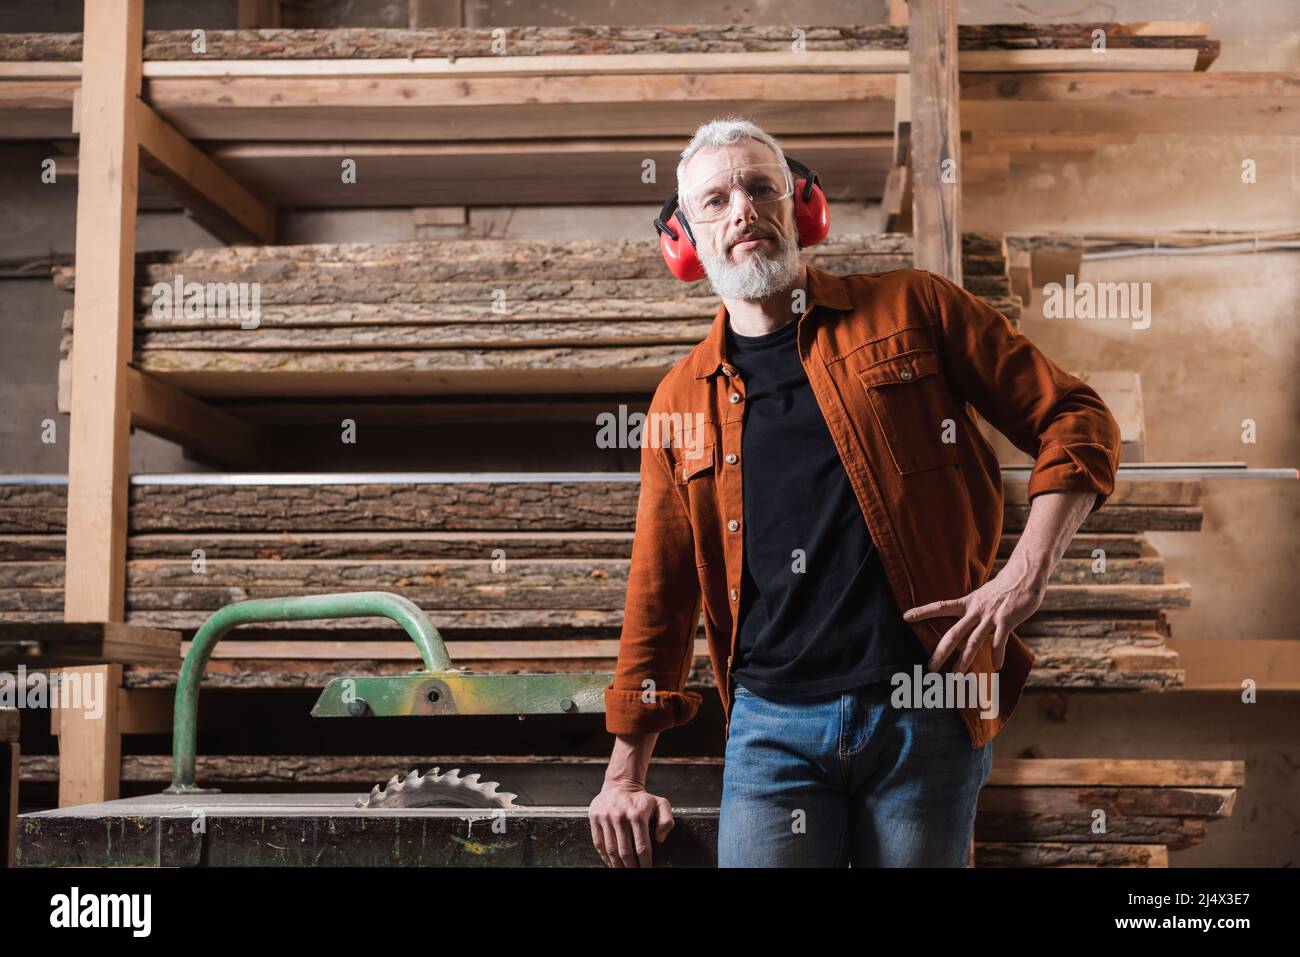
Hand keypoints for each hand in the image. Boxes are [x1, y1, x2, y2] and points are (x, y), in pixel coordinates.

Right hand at [588, 780, 673, 867]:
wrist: (620, 785)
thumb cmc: (641, 799)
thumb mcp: (660, 804)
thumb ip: (666, 821)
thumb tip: (660, 839)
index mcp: (637, 814)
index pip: (641, 846)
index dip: (645, 862)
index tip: (647, 868)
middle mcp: (620, 816)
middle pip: (625, 852)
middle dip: (631, 867)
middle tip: (635, 872)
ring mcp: (606, 817)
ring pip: (611, 850)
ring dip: (617, 865)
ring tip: (623, 870)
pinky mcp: (595, 818)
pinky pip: (599, 843)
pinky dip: (605, 857)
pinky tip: (611, 863)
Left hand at [903, 554, 1047, 672]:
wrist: (1024, 576)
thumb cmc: (1004, 588)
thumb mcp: (982, 595)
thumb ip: (973, 608)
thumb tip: (965, 619)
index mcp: (967, 602)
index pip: (940, 606)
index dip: (923, 612)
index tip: (905, 617)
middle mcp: (975, 610)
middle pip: (954, 633)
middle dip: (941, 652)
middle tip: (930, 668)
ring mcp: (990, 616)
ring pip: (973, 642)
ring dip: (965, 661)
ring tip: (956, 676)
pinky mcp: (1006, 621)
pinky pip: (999, 641)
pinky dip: (997, 655)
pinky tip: (996, 667)